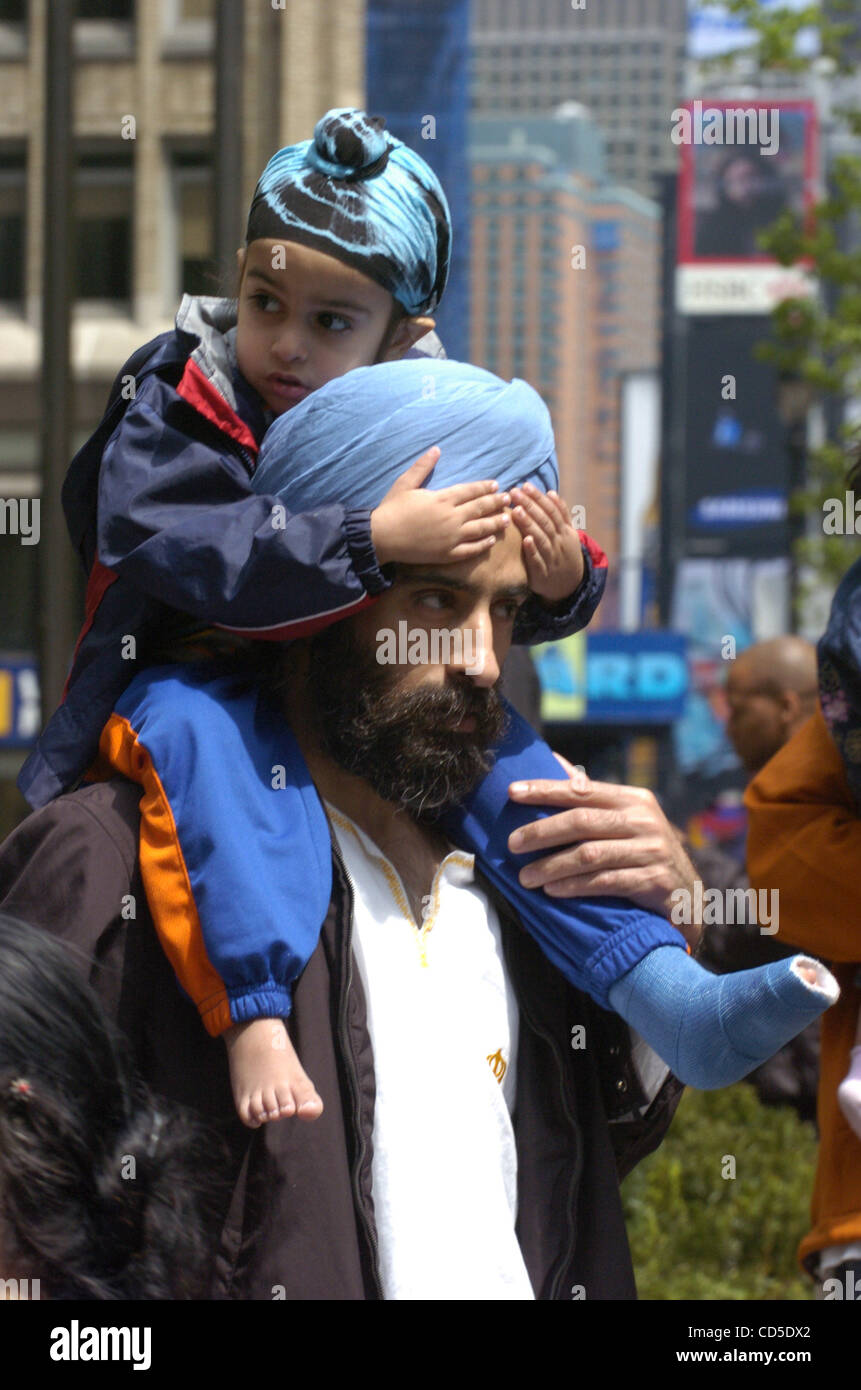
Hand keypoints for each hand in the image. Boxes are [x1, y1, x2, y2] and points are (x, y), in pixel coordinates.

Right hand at [370, 447, 510, 565]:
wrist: (381, 537)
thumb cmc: (391, 509)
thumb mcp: (405, 483)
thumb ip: (422, 466)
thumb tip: (436, 449)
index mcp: (442, 498)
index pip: (470, 491)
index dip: (485, 487)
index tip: (496, 485)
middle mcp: (451, 517)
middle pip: (480, 508)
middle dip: (496, 502)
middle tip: (508, 499)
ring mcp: (451, 537)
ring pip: (480, 528)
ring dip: (495, 523)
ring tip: (507, 519)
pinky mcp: (447, 553)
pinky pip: (470, 549)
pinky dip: (482, 545)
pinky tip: (491, 541)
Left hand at [506, 767, 700, 949]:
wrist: (687, 896)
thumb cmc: (643, 852)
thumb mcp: (625, 818)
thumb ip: (591, 795)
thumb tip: (553, 760)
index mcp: (633, 799)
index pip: (582, 790)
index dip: (545, 790)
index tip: (512, 793)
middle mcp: (644, 820)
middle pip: (582, 821)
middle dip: (541, 831)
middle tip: (512, 844)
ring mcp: (651, 850)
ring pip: (590, 854)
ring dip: (551, 866)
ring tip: (525, 877)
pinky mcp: (654, 880)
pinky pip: (606, 881)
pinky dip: (575, 886)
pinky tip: (553, 891)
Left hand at [509, 483, 583, 601]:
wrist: (569, 586)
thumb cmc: (563, 553)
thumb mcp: (568, 534)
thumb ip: (561, 514)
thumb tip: (551, 493)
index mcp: (564, 531)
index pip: (552, 510)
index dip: (539, 498)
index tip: (525, 485)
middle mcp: (559, 543)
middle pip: (545, 521)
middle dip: (530, 505)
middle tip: (515, 492)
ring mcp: (552, 558)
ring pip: (542, 538)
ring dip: (530, 524)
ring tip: (517, 511)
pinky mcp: (543, 573)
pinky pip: (538, 561)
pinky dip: (533, 551)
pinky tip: (526, 541)